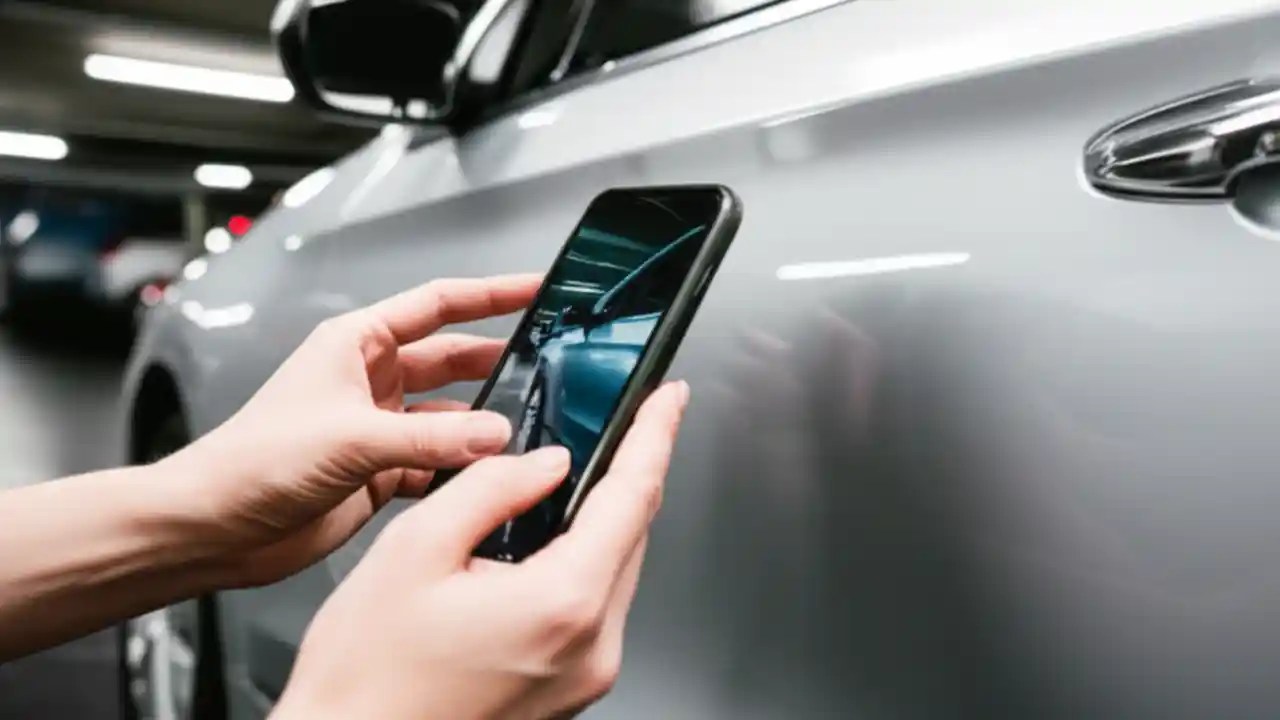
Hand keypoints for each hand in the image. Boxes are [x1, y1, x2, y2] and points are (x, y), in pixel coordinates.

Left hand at [161, 274, 540, 586]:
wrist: (214, 527)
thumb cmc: (252, 461)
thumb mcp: (351, 439)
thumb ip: (430, 439)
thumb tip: (496, 434)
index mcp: (355, 344)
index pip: (438, 304)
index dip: (490, 294)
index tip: (536, 287)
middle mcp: (369, 380)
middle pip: (452, 360)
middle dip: (497, 363)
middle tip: (550, 367)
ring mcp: (377, 427)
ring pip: (450, 418)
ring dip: (482, 428)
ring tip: (525, 434)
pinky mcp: (379, 473)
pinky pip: (438, 463)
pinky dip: (462, 471)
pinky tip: (488, 477)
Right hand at [272, 381, 689, 719]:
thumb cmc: (365, 676)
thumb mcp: (415, 549)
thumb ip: (491, 488)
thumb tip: (545, 462)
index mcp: (562, 604)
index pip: (633, 497)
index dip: (655, 435)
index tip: (668, 399)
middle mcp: (590, 648)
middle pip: (632, 536)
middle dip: (627, 473)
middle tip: (618, 423)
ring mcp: (583, 677)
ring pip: (615, 571)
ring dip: (602, 520)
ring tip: (572, 479)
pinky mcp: (566, 692)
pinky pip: (594, 609)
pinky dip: (581, 565)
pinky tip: (547, 544)